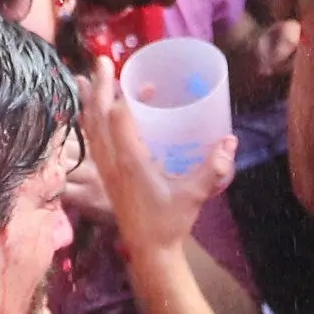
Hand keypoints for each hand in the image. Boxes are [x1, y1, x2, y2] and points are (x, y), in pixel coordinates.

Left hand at [79, 58, 232, 264]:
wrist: (150, 251)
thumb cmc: (170, 222)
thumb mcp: (194, 194)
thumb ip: (213, 167)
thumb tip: (230, 140)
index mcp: (131, 163)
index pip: (119, 121)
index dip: (123, 96)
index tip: (130, 75)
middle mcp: (112, 163)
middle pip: (98, 118)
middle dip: (99, 88)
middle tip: (100, 61)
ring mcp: (105, 170)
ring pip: (90, 129)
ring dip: (88, 102)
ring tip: (83, 78)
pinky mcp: (106, 177)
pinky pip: (92, 142)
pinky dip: (91, 122)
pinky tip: (92, 112)